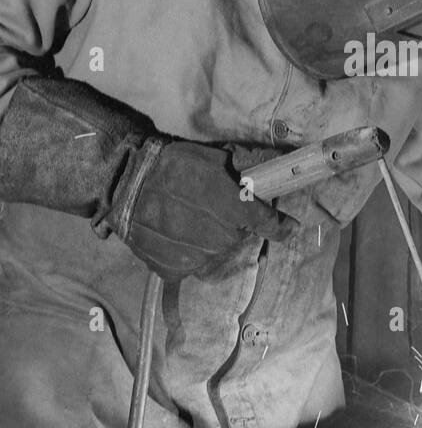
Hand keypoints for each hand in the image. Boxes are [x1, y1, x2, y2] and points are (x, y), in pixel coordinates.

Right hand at [111, 139, 296, 281]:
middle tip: (210, 208)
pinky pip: (189, 265)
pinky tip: (173, 234)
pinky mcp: (172, 269)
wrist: (126, 180)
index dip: (281, 227)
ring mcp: (194, 257)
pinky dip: (185, 253)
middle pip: (237, 237)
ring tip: (186, 219)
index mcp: (233, 207)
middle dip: (231, 224)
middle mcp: (218, 237)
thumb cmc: (173, 163)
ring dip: (207, 239)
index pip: (268, 224)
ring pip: (213, 253)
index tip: (289, 227)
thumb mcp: (215, 157)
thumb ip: (248, 167)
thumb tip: (278, 166)